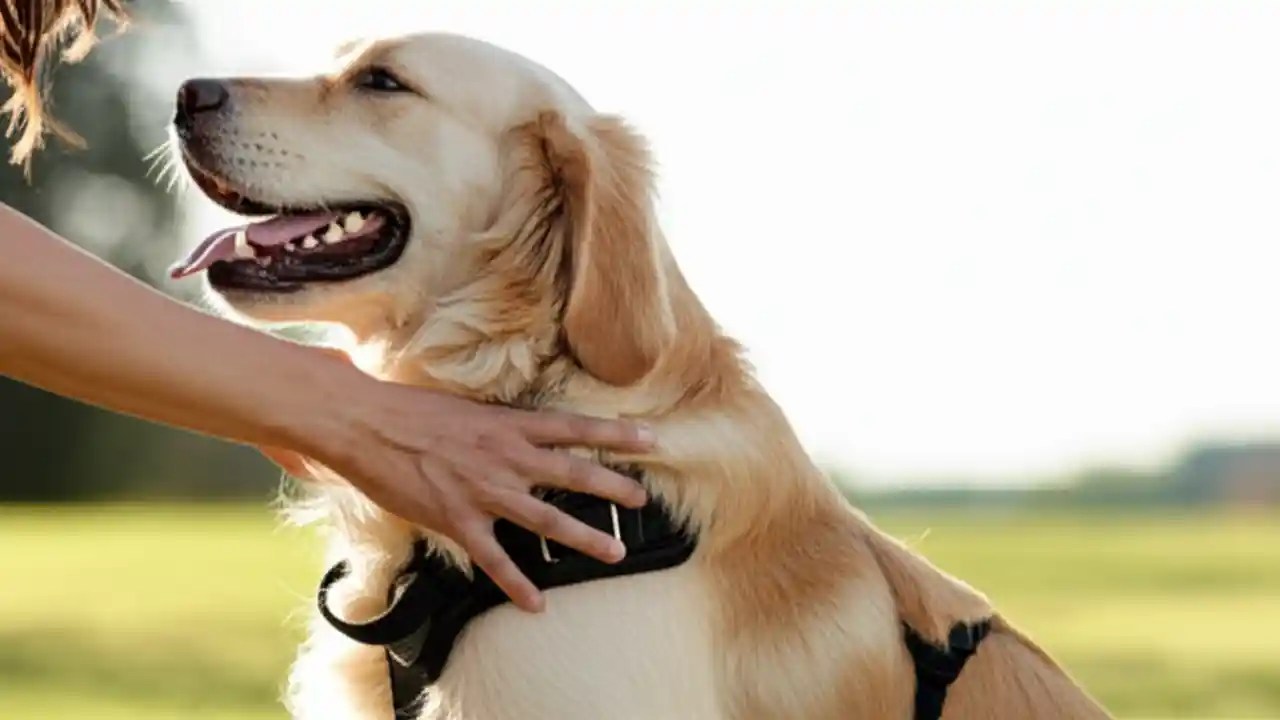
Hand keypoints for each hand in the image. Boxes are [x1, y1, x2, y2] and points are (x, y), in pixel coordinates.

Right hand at [260, 349, 654, 612]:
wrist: (366, 424)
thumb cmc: (410, 410)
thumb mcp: (466, 409)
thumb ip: (498, 424)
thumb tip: (520, 430)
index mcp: (509, 424)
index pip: (575, 428)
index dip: (615, 434)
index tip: (650, 438)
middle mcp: (507, 456)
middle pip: (573, 473)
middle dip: (613, 487)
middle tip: (643, 499)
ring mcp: (485, 491)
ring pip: (547, 518)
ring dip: (585, 537)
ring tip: (616, 553)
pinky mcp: (458, 520)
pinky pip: (495, 559)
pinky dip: (517, 583)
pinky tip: (537, 602)